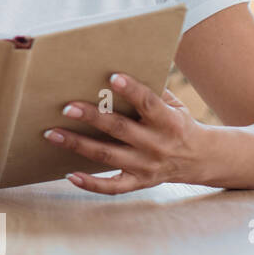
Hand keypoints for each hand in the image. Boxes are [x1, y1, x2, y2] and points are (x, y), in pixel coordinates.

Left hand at [43, 72, 211, 193]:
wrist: (201, 158)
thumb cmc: (178, 123)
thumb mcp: (176, 105)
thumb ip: (154, 91)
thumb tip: (125, 67)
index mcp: (169, 122)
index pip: (149, 103)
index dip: (132, 90)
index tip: (112, 77)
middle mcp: (157, 145)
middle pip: (120, 129)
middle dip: (92, 117)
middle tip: (66, 107)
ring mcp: (146, 166)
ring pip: (107, 155)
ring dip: (78, 144)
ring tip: (52, 134)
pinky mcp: (138, 182)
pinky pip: (112, 187)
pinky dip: (90, 184)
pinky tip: (69, 174)